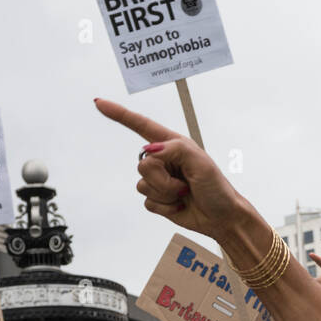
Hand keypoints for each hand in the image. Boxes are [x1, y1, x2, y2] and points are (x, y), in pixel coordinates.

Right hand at [94, 99, 251, 239]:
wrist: (222, 217)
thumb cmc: (216, 187)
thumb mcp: (200, 162)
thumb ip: (175, 149)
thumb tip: (150, 149)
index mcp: (172, 144)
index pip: (141, 125)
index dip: (119, 114)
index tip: (99, 103)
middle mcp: (163, 160)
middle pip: (142, 164)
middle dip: (163, 179)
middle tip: (185, 183)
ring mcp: (159, 180)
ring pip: (143, 185)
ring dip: (166, 194)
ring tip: (184, 194)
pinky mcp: (157, 199)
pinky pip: (147, 202)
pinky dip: (165, 207)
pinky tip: (180, 205)